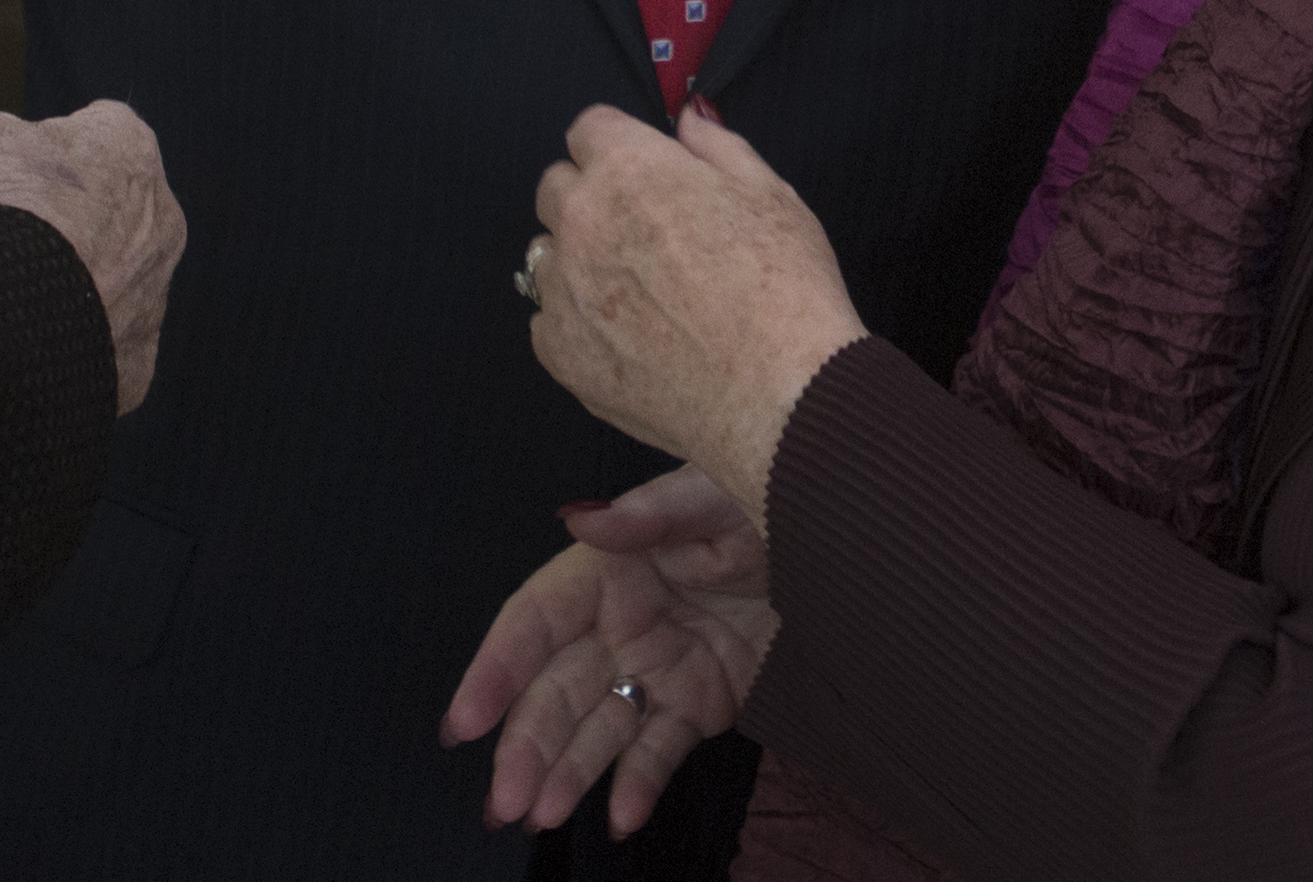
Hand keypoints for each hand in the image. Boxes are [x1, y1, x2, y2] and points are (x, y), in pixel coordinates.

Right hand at [0, 101, 184, 410]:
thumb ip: (3, 142)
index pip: (99, 132)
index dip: (48, 152)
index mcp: (130, 147)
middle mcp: (162, 219)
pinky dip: (70, 352)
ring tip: (11, 303)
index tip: (11, 176)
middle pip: (115, 213)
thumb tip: (4, 166)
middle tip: (10, 243)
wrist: (2, 315)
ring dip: (76, 290)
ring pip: (115, 287)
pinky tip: (27, 353)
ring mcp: (155, 296)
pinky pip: (102, 353)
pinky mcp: (136, 365)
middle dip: (72, 225)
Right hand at [442, 465, 776, 836]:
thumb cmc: (772, 496)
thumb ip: (647, 514)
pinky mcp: (697, 704)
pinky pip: (658, 751)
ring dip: (566, 774)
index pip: (535, 621)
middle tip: (504, 802)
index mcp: (609, 566)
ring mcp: (657, 668)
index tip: (463, 722)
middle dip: (524, 746)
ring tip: (540, 817)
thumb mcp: (713, 496)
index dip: (495, 668)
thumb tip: (581, 519)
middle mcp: (619, 622)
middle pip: (554, 689)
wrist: (849, 549)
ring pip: (597, 729)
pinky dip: (638, 785)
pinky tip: (621, 818)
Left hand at [529, 100, 867, 521]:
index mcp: (628, 168)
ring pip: (547, 253)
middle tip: (643, 230)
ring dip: (578, 259)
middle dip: (591, 195)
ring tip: (637, 291)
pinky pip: (547, 320)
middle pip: (556, 187)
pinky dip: (577, 322)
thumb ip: (715, 144)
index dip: (618, 145)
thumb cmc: (786, 288)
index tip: (643, 170)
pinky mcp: (560, 353)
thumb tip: (687, 118)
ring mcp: (563, 290)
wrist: (781, 396)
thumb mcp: (768, 192)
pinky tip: (628, 338)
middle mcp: (582, 221)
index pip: (587, 128)